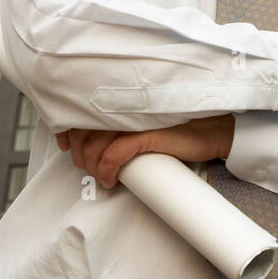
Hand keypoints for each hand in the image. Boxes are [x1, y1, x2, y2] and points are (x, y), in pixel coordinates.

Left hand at [56, 114, 234, 188]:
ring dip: (92, 167)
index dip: (67, 131)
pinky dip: (105, 171)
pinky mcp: (145, 135)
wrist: (212, 129)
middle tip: (89, 167)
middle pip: (82, 132)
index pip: (80, 111)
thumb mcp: (144, 121)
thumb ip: (121, 122)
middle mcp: (123, 105)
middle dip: (80, 155)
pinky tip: (110, 179)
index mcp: (122, 98)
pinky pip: (112, 156)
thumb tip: (94, 141)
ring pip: (93, 147)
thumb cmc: (180, 127)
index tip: (66, 146)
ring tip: (101, 176)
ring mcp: (133, 119)